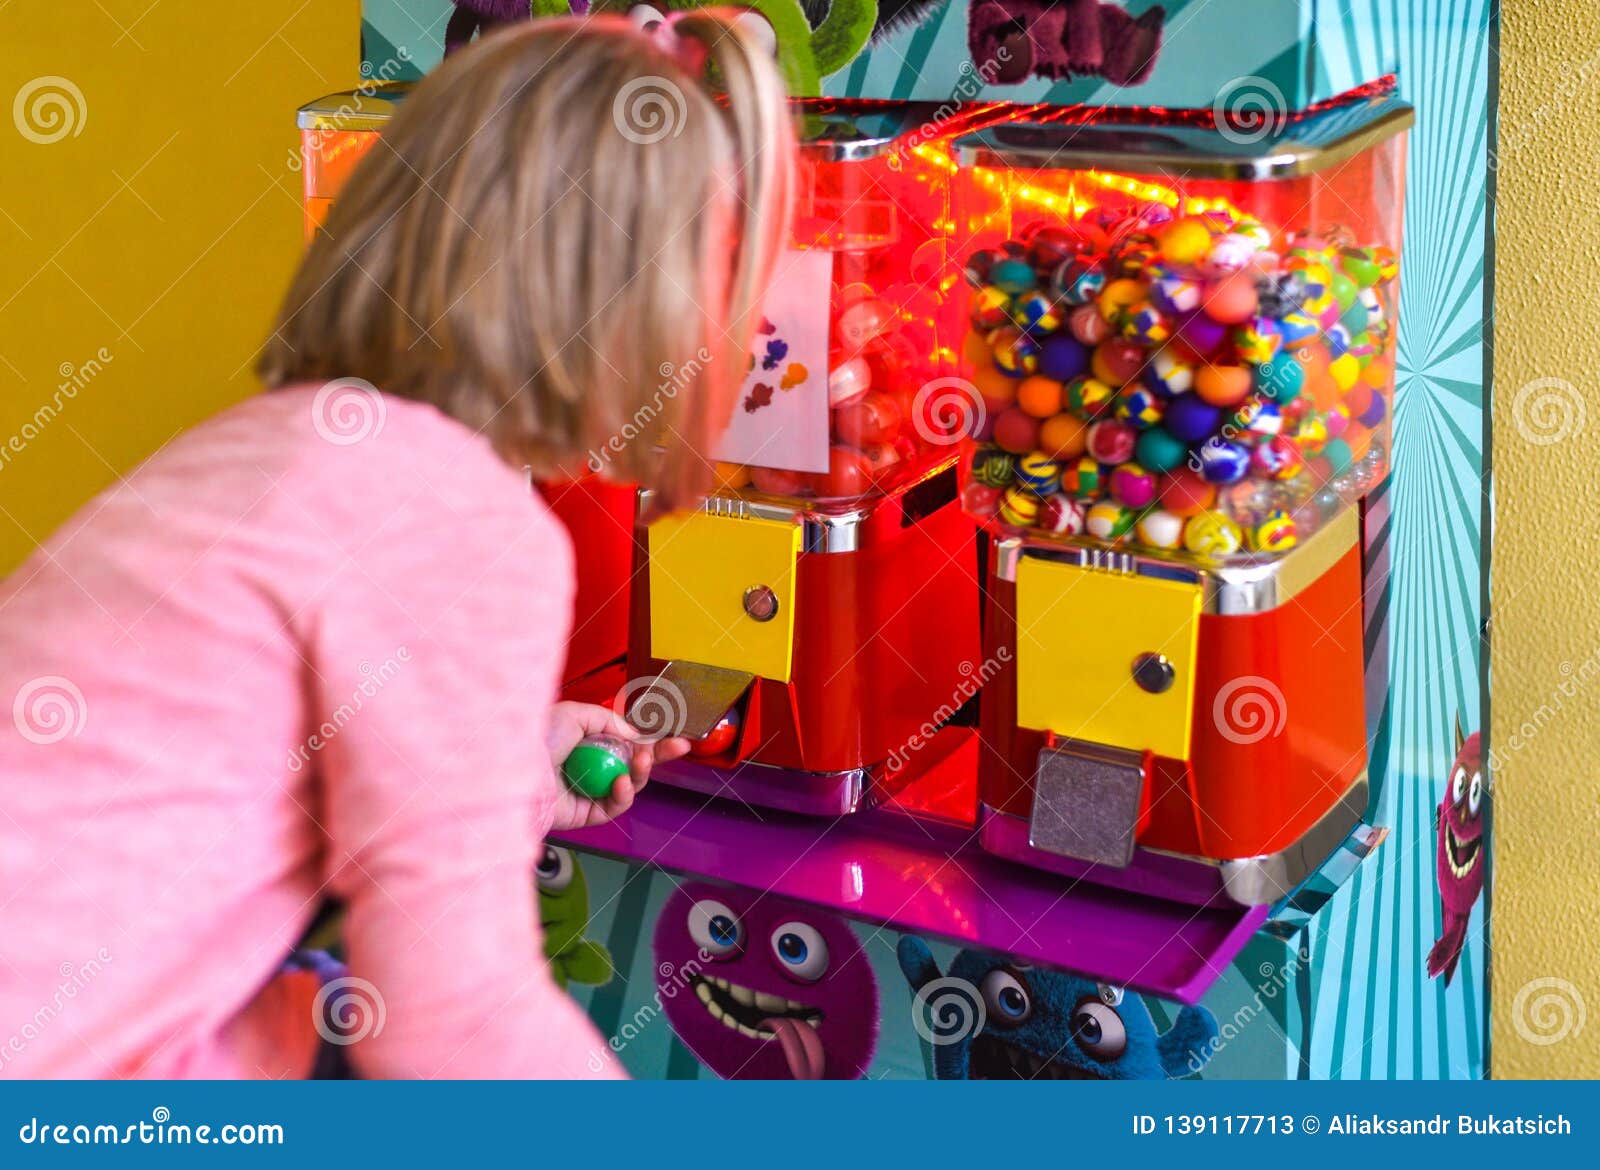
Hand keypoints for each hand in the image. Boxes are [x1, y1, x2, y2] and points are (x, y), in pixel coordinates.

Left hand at [545, 701, 690, 830]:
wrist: (516, 772)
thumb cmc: (537, 740)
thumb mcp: (575, 713)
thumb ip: (608, 720)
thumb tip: (632, 734)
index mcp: (585, 743)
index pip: (625, 742)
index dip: (650, 740)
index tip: (675, 737)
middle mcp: (588, 767)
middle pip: (632, 764)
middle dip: (658, 756)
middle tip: (680, 747)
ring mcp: (588, 791)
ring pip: (629, 785)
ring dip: (642, 772)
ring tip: (643, 762)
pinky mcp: (585, 815)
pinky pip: (613, 806)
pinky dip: (623, 795)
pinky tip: (623, 783)